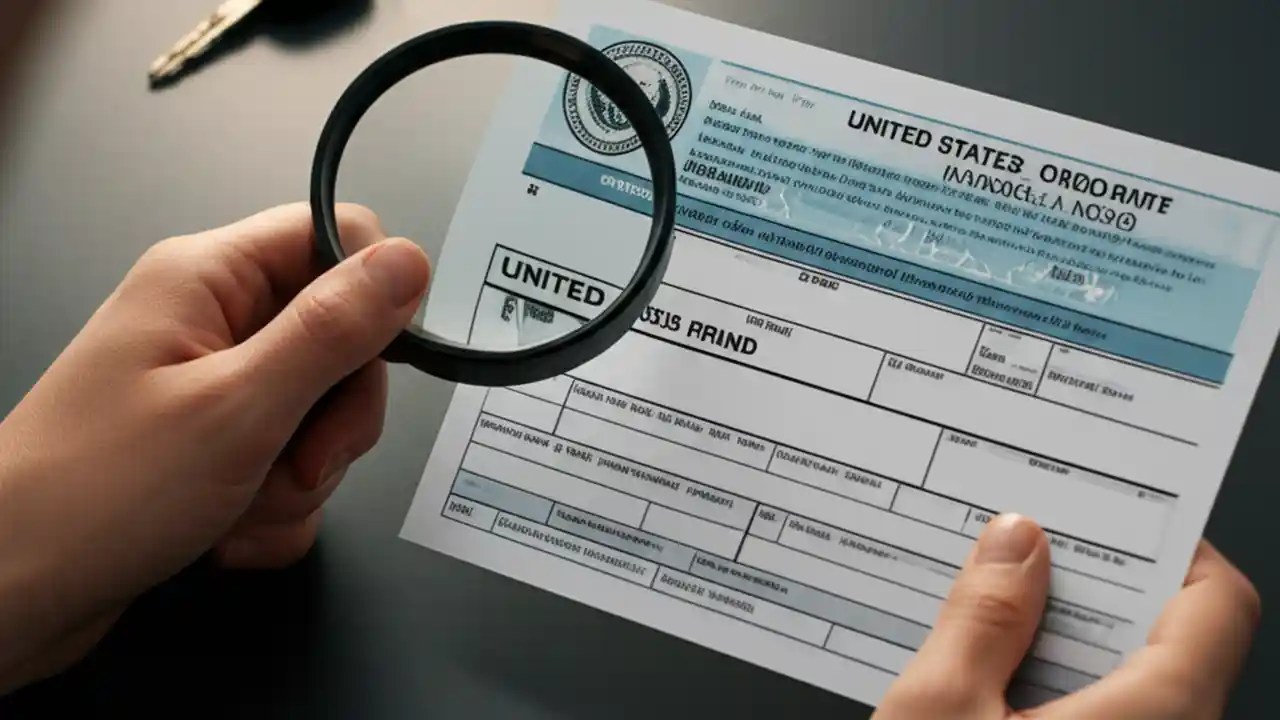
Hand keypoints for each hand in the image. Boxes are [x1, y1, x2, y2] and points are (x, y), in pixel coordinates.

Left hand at [0, 203, 430, 691]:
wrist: (10, 595)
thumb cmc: (95, 495)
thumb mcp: (239, 409)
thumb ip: (332, 331)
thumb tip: (410, 260)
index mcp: (208, 278)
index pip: (336, 237)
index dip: (374, 296)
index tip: (372, 364)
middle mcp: (212, 321)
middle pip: (341, 340)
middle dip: (335, 420)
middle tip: (299, 463)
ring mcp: (214, 386)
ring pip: (321, 414)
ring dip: (302, 477)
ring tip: (243, 507)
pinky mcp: (216, 445)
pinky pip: (290, 465)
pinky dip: (276, 509)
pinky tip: (229, 532)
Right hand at [872, 515, 1258, 718]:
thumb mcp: (938, 714)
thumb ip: (982, 617)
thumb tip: (1016, 542)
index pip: (1214, 603)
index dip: (1169, 546)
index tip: (1105, 515)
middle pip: (1174, 642)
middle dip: (1096, 589)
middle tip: (1021, 550)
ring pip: (1135, 690)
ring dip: (1070, 644)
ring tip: (989, 613)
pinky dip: (1058, 694)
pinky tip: (989, 685)